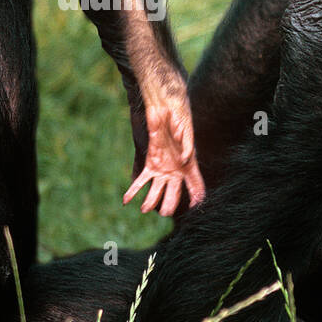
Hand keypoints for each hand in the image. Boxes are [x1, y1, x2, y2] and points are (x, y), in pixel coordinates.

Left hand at [124, 103, 205, 217]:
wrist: (163, 108)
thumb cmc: (178, 118)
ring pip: (157, 190)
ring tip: (144, 210)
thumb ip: (187, 145)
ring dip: (150, 201)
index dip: (196, 196)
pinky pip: (141, 180)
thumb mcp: (185, 130)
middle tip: (165, 213)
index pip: (195, 184)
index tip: (195, 208)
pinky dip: (134, 191)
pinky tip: (126, 200)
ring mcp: (163, 168)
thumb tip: (185, 160)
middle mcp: (176, 170)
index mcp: (189, 165)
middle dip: (170, 204)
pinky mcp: (149, 163)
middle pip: (174, 192)